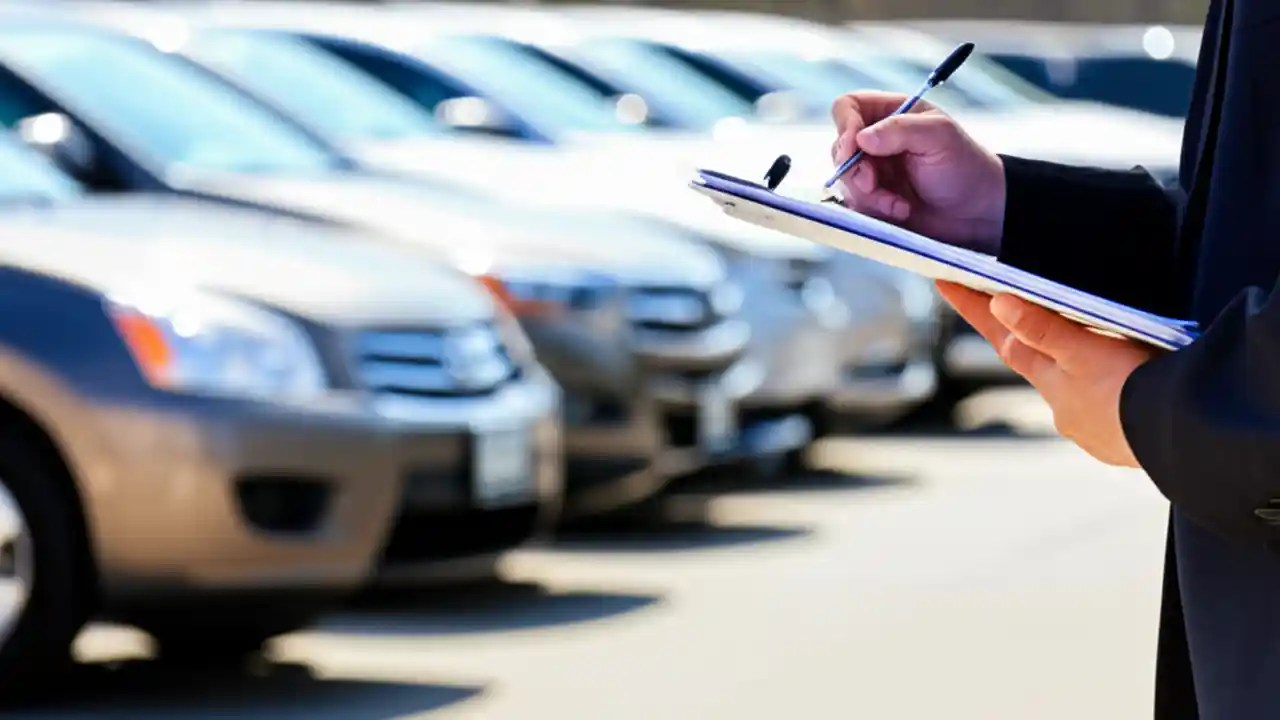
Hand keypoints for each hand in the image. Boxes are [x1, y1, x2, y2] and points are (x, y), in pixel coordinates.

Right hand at [832, 92, 1006, 253]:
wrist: (977, 213)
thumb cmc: (965, 167)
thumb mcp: (939, 137)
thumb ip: (899, 130)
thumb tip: (860, 138)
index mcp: (892, 114)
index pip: (848, 107)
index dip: (845, 125)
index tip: (854, 148)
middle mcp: (877, 140)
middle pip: (839, 147)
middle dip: (854, 170)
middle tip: (873, 183)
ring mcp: (873, 172)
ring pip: (844, 180)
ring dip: (868, 196)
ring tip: (900, 205)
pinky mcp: (873, 200)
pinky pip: (854, 205)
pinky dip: (874, 211)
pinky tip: (901, 212)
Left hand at [936, 281, 1156, 467]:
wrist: (1181, 441)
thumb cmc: (1132, 392)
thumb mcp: (1085, 351)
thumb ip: (1043, 329)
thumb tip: (998, 304)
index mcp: (1050, 381)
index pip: (1003, 337)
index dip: (974, 309)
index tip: (943, 283)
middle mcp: (1063, 407)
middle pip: (1033, 362)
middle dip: (1022, 338)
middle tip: (1006, 311)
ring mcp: (1091, 428)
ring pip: (1071, 389)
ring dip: (1069, 370)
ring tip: (1081, 351)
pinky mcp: (1120, 443)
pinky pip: (1104, 413)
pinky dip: (1105, 398)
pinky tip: (1119, 393)